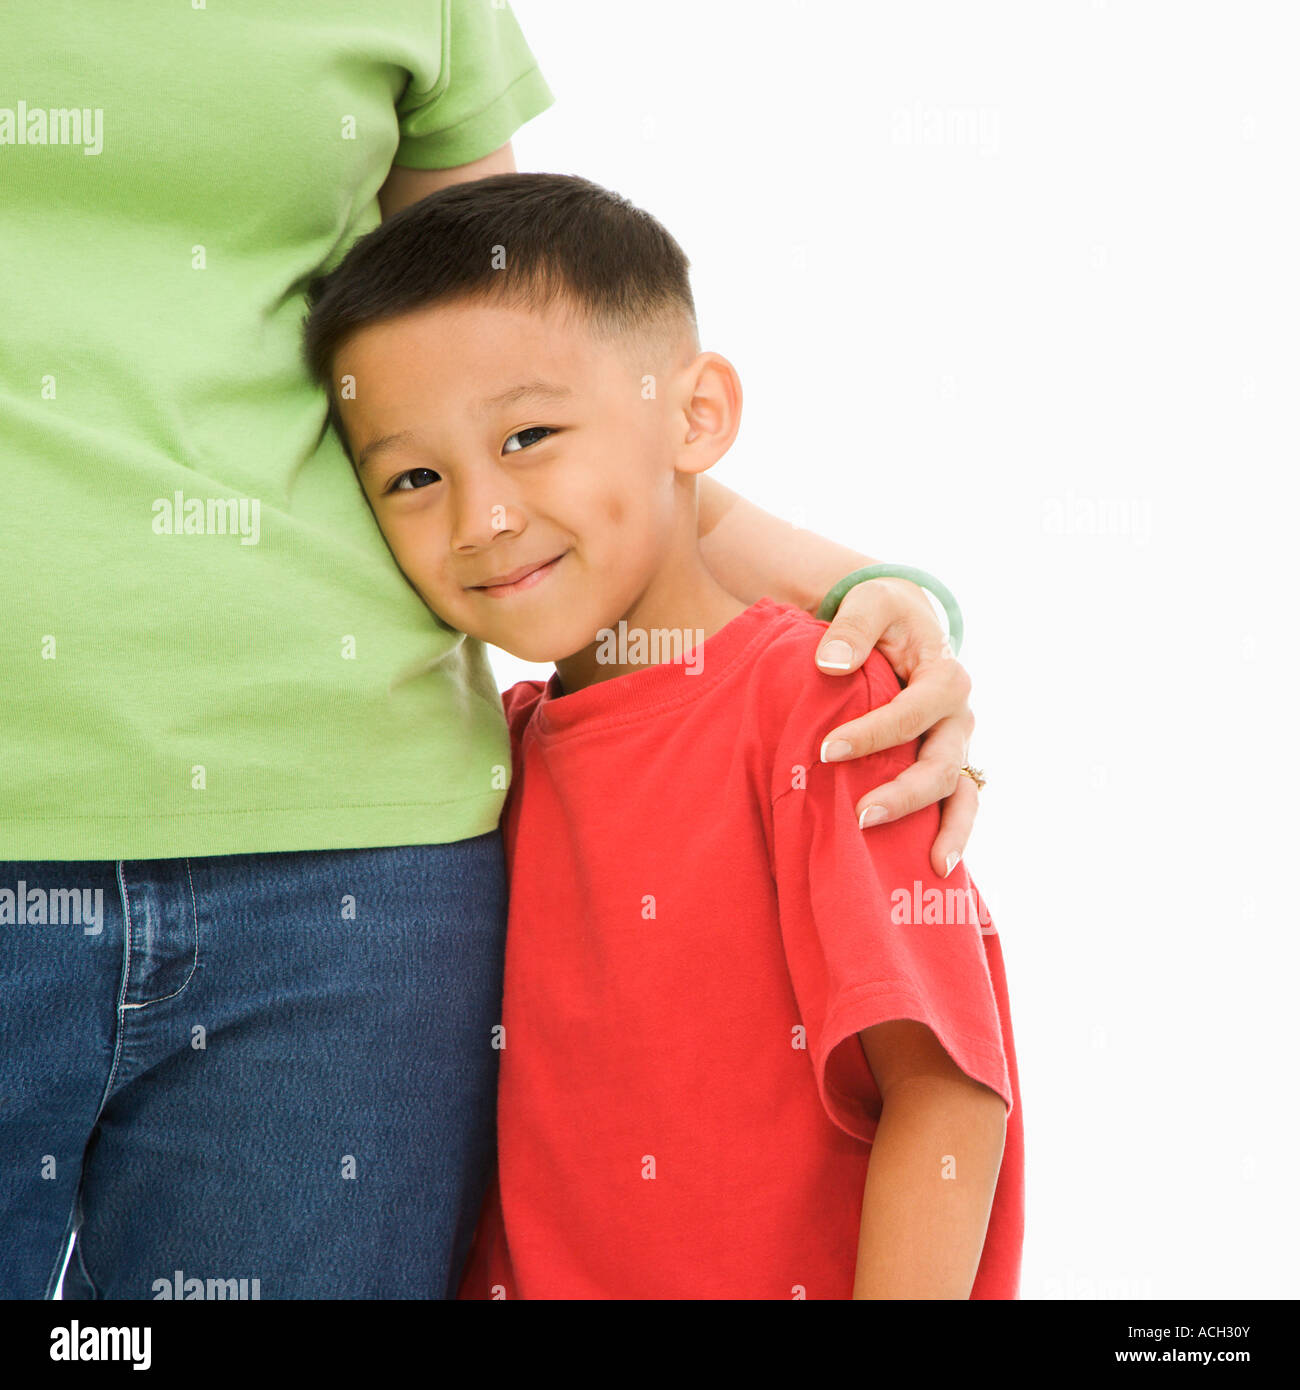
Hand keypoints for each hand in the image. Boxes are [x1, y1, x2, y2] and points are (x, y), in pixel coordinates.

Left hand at [814, 578, 976, 876]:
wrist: (897, 624)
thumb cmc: (879, 614)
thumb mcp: (868, 603)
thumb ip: (852, 629)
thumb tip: (830, 665)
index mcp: (944, 675)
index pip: (915, 710)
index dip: (875, 733)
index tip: (828, 750)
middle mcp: (958, 717)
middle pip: (942, 763)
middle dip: (904, 793)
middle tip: (859, 815)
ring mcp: (954, 746)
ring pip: (960, 794)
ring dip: (942, 828)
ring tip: (926, 864)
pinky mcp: (944, 766)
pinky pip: (957, 806)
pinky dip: (953, 835)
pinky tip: (935, 868)